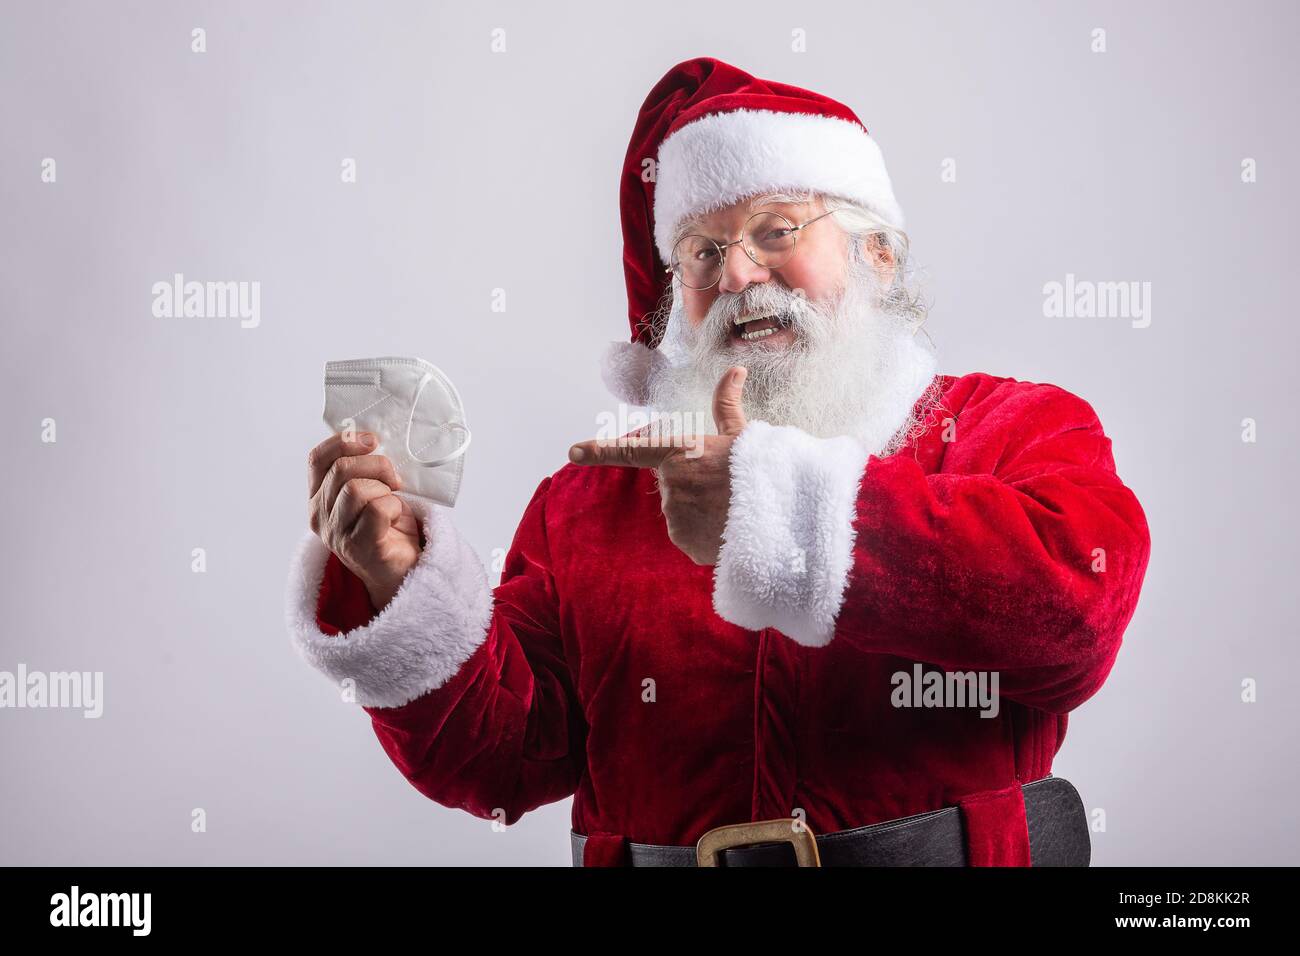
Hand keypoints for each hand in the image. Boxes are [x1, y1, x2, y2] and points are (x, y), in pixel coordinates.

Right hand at [308, 432, 421, 610]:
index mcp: (317, 498)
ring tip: (392, 502)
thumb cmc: (387, 526)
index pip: (317, 459)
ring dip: (384, 489)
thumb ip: (362, 470)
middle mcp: (320, 516)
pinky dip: (393, 506)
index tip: (372, 440)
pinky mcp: (360, 547)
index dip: (343, 442)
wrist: (401, 569)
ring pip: (356, 489)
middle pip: (342, 470)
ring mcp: (337, 534)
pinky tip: (395, 518)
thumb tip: (372, 440)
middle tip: (394, 478)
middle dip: (377, 465)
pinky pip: (377, 509)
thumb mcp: (368, 491)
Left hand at [568, 366, 747, 564]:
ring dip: (701, 514)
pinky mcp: (685, 541)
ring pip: (682, 514)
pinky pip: (691, 538)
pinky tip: (728, 530)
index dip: (600, 451)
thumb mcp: (744, 436)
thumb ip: (728, 405)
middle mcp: (670, 484)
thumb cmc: (762, 470)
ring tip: (730, 511)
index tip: (572, 452)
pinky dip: (706, 537)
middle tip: (725, 490)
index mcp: (680, 452)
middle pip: (674, 488)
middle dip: (695, 490)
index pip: (632, 450)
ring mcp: (675, 515)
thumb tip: (735, 370)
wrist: (780, 515)